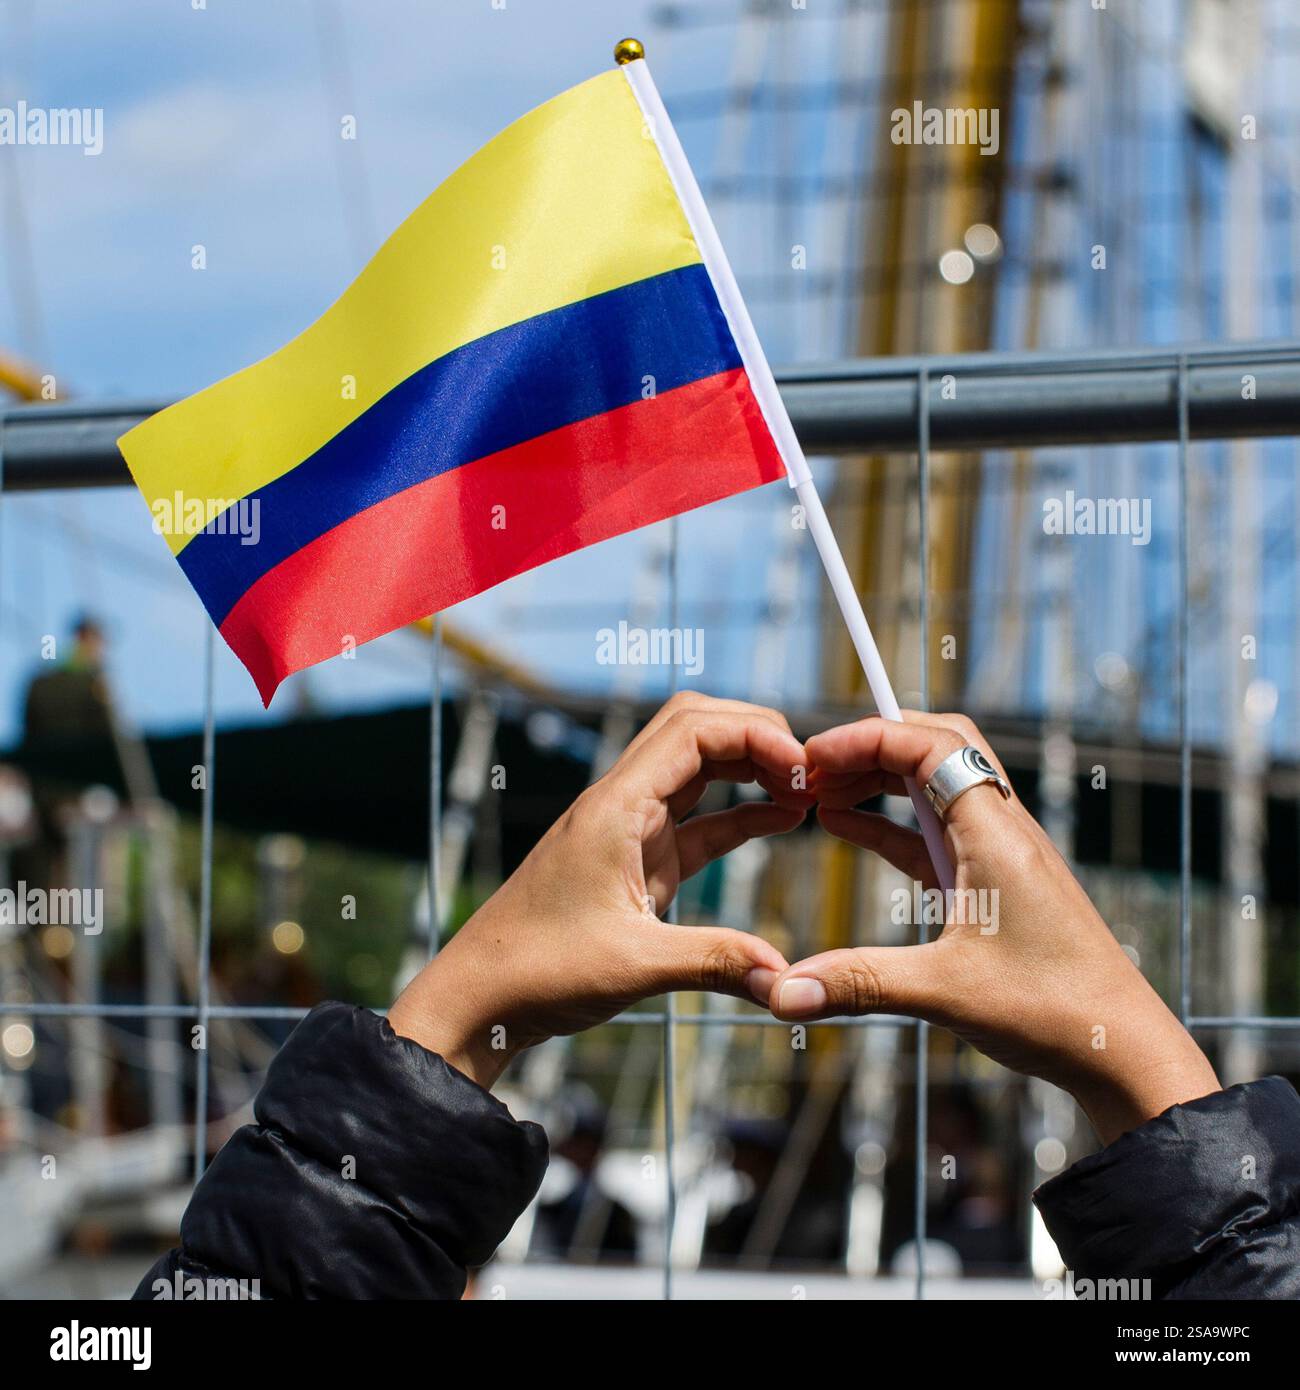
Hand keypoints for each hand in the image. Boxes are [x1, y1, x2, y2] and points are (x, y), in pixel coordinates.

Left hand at [388, 693, 810, 1089]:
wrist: (479, 997)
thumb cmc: (537, 972)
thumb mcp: (634, 966)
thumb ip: (716, 963)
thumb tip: (788, 979)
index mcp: (615, 806)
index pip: (693, 729)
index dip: (756, 734)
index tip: (804, 769)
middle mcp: (622, 803)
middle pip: (697, 729)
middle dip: (758, 736)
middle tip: (813, 773)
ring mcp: (629, 828)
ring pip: (698, 768)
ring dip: (752, 768)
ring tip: (808, 791)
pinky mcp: (637, 860)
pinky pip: (698, 818)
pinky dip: (741, 811)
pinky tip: (783, 819)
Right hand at [770, 711, 1219, 1144]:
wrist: (1125, 1051)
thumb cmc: (1054, 1013)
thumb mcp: (945, 992)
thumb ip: (860, 982)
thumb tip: (779, 993)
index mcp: (996, 834)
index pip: (928, 744)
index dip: (865, 738)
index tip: (813, 758)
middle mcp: (1003, 830)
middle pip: (937, 746)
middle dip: (872, 744)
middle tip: (812, 767)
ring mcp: (1002, 855)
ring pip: (936, 785)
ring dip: (880, 779)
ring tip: (820, 792)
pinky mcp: (998, 884)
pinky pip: (935, 832)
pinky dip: (890, 821)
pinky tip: (847, 828)